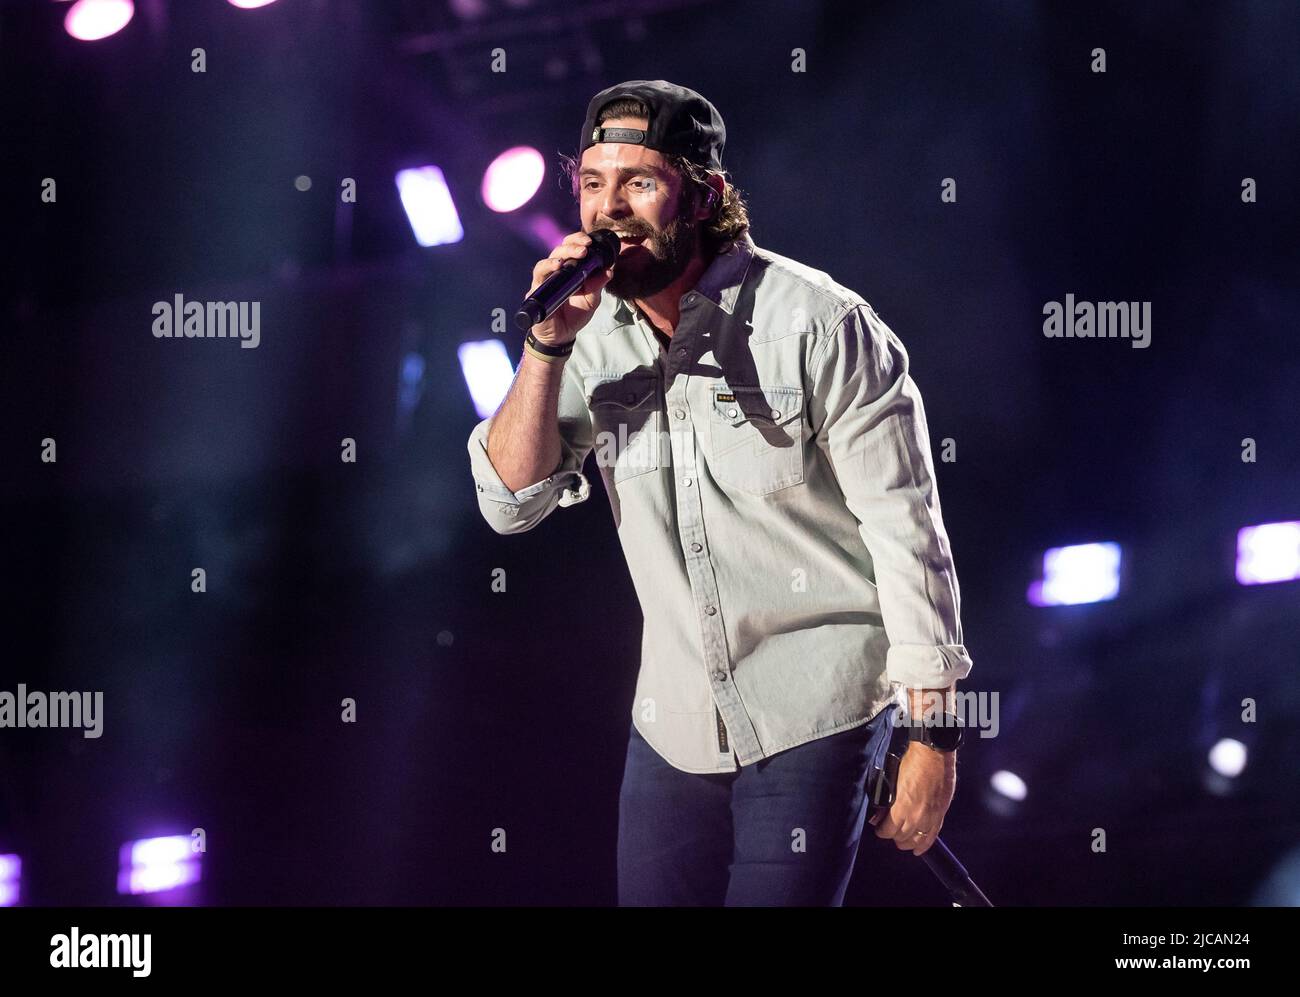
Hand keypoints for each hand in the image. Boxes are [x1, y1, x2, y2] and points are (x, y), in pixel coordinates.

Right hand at [527, 231, 614, 346]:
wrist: (561, 336)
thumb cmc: (575, 315)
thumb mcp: (591, 300)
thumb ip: (598, 285)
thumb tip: (609, 270)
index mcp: (570, 270)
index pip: (572, 248)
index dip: (579, 240)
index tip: (590, 241)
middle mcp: (556, 272)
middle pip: (560, 250)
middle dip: (573, 244)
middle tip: (585, 247)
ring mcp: (546, 280)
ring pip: (549, 260)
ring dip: (562, 254)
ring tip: (576, 254)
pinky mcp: (537, 291)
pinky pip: (539, 275)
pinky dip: (547, 267)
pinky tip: (557, 266)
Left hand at [868, 743, 954, 856]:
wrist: (935, 755)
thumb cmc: (913, 763)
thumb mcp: (892, 780)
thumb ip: (885, 802)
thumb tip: (877, 816)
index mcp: (902, 808)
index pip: (888, 831)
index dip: (882, 831)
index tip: (879, 829)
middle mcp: (917, 817)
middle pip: (902, 837)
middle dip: (893, 836)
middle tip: (890, 832)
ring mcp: (930, 817)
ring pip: (917, 840)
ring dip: (907, 842)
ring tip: (902, 841)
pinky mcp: (941, 814)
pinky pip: (932, 836)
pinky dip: (925, 844)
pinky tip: (918, 850)